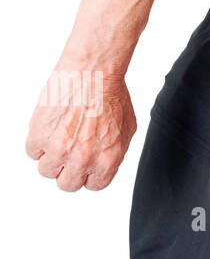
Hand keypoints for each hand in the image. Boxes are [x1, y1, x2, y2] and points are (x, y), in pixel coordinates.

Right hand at [26, 64, 135, 191]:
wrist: (93, 73)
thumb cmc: (111, 94)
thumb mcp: (127, 128)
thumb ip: (115, 152)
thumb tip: (105, 163)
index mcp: (108, 160)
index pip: (94, 185)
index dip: (89, 174)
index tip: (86, 165)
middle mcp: (83, 160)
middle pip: (67, 184)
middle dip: (69, 170)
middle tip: (71, 153)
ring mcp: (59, 150)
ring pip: (46, 170)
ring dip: (52, 156)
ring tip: (62, 135)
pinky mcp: (39, 137)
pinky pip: (33, 151)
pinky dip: (39, 141)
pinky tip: (52, 126)